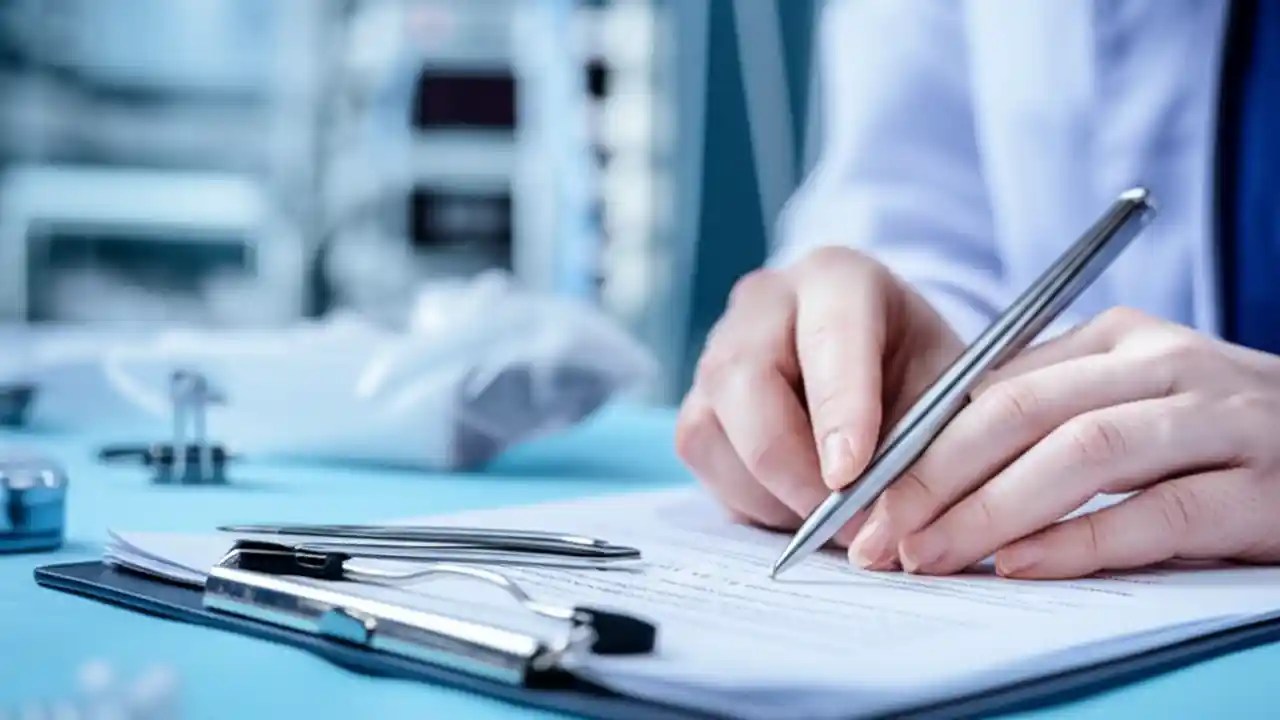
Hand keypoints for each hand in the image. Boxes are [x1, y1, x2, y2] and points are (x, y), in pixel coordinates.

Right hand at [675, 247, 963, 541]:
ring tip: (831, 521)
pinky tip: (797, 505)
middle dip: (792, 466)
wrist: (890, 374)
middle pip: (745, 378)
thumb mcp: (948, 401)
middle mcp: (765, 302)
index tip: (850, 476)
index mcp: (839, 279)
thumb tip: (878, 523)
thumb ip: (922, 449)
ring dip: (771, 493)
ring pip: (712, 428)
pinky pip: (703, 458)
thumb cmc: (921, 380)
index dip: (837, 408)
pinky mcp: (698, 401)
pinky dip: (750, 499)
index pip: (829, 336)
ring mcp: (718, 349)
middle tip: (842, 523)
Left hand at [853, 307, 1279, 578]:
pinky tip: (1024, 565)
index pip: (993, 385)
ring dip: (992, 510)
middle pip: (1023, 411)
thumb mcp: (1126, 401)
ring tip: (932, 554)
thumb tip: (929, 460)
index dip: (921, 444)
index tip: (868, 496)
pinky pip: (1157, 514)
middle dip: (936, 478)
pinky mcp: (1261, 490)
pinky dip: (1080, 540)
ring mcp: (1218, 421)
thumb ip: (1046, 415)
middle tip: (883, 536)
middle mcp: (1165, 366)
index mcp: (1117, 340)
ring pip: (1081, 453)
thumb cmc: (1209, 433)